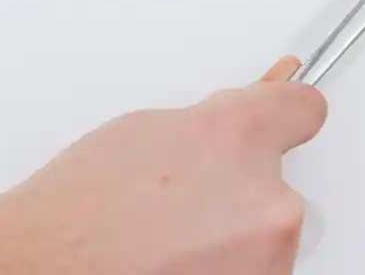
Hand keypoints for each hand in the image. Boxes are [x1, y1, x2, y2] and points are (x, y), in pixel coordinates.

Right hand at [0, 56, 326, 274]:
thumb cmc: (63, 224)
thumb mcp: (137, 138)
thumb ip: (205, 127)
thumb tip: (236, 125)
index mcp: (237, 137)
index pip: (301, 107)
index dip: (285, 113)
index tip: (288, 118)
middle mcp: (267, 198)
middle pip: (277, 184)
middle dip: (238, 194)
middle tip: (178, 214)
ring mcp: (267, 257)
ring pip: (265, 238)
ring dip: (229, 243)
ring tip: (162, 250)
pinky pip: (253, 273)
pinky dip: (222, 272)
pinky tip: (169, 269)